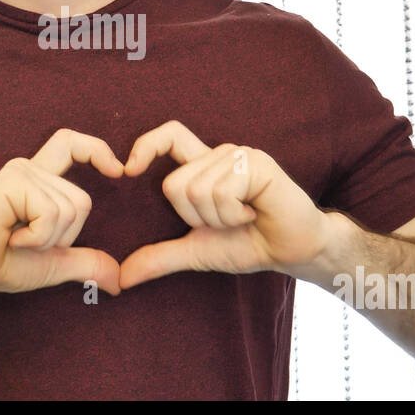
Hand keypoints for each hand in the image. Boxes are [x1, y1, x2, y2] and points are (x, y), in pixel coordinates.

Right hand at [0, 128, 124, 295]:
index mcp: (39, 180)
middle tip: (26, 242)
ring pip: (69, 209)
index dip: (98, 149)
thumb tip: (119, 281)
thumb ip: (85, 264)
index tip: (119, 170)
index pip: (71, 145)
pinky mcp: (12, 182)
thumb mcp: (52, 264)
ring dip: (46, 240)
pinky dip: (35, 238)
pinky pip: (50, 213)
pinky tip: (9, 238)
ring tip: (13, 239)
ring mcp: (21, 172)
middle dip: (63, 236)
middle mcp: (30, 169)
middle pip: (82, 200)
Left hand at [118, 120, 330, 288]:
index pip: (169, 136)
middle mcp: (219, 154)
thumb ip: (160, 257)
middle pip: (174, 184)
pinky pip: (222, 192)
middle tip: (227, 220)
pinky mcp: (256, 163)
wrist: (293, 252)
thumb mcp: (196, 251)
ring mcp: (238, 156)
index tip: (127, 170)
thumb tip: (122, 277)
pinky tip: (256, 213)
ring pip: (197, 190)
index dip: (145, 145)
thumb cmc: (249, 244)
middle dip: (196, 217)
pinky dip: (235, 214)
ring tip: (245, 217)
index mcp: (203, 167)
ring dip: (219, 218)